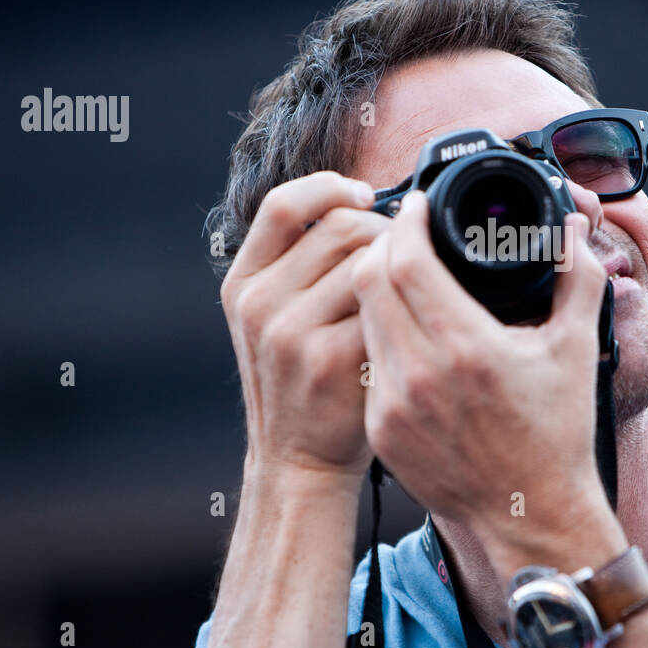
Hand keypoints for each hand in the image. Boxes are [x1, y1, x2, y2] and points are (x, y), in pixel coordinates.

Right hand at [219, 171, 388, 478]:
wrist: (299, 459)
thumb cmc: (304, 382)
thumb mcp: (274, 318)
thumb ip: (300, 265)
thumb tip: (361, 202)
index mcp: (243, 283)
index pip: (283, 205)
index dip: (329, 188)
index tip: (364, 193)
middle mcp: (259, 303)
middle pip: (340, 227)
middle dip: (383, 232)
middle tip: (400, 257)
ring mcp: (291, 332)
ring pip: (367, 264)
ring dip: (397, 270)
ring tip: (403, 293)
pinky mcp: (329, 359)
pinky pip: (383, 307)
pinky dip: (401, 309)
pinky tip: (403, 327)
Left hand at [350, 190, 621, 569]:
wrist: (531, 515)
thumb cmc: (558, 435)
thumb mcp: (576, 348)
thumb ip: (579, 277)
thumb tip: (572, 229)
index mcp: (467, 346)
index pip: (406, 260)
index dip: (406, 222)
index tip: (416, 206)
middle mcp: (421, 374)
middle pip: (370, 281)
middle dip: (382, 246)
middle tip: (404, 234)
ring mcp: (393, 406)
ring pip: (362, 319)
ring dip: (376, 289)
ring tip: (402, 278)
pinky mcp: (381, 431)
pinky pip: (367, 363)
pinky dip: (380, 335)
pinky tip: (403, 331)